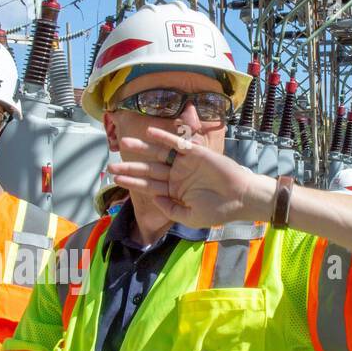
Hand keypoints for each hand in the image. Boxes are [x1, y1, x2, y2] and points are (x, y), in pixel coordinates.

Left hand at [108, 125, 272, 228]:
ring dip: (142, 148)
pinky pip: (177, 143)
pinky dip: (164, 137)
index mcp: (173, 191)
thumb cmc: (217, 211)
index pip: (148, 185)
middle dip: (130, 167)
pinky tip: (150, 133)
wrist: (241, 199)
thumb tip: (154, 198)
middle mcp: (176, 176)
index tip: (115, 179)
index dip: (132, 182)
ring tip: (124, 142)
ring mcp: (184, 164)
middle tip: (111, 165)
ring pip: (158, 154)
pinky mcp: (195, 153)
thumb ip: (170, 209)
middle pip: (148, 169)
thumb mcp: (189, 217)